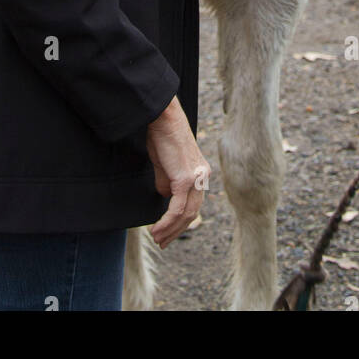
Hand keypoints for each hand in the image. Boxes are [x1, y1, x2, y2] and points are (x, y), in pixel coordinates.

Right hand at [146, 96, 211, 247]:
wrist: (162, 116)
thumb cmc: (161, 134)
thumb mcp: (165, 162)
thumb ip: (168, 180)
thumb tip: (165, 196)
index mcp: (200, 171)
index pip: (194, 203)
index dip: (181, 221)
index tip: (168, 231)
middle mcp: (202, 176)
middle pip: (192, 213)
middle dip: (176, 230)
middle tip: (162, 242)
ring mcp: (195, 178)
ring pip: (186, 214)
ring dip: (170, 230)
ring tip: (156, 238)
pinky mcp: (184, 178)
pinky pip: (177, 208)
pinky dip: (167, 222)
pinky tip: (156, 229)